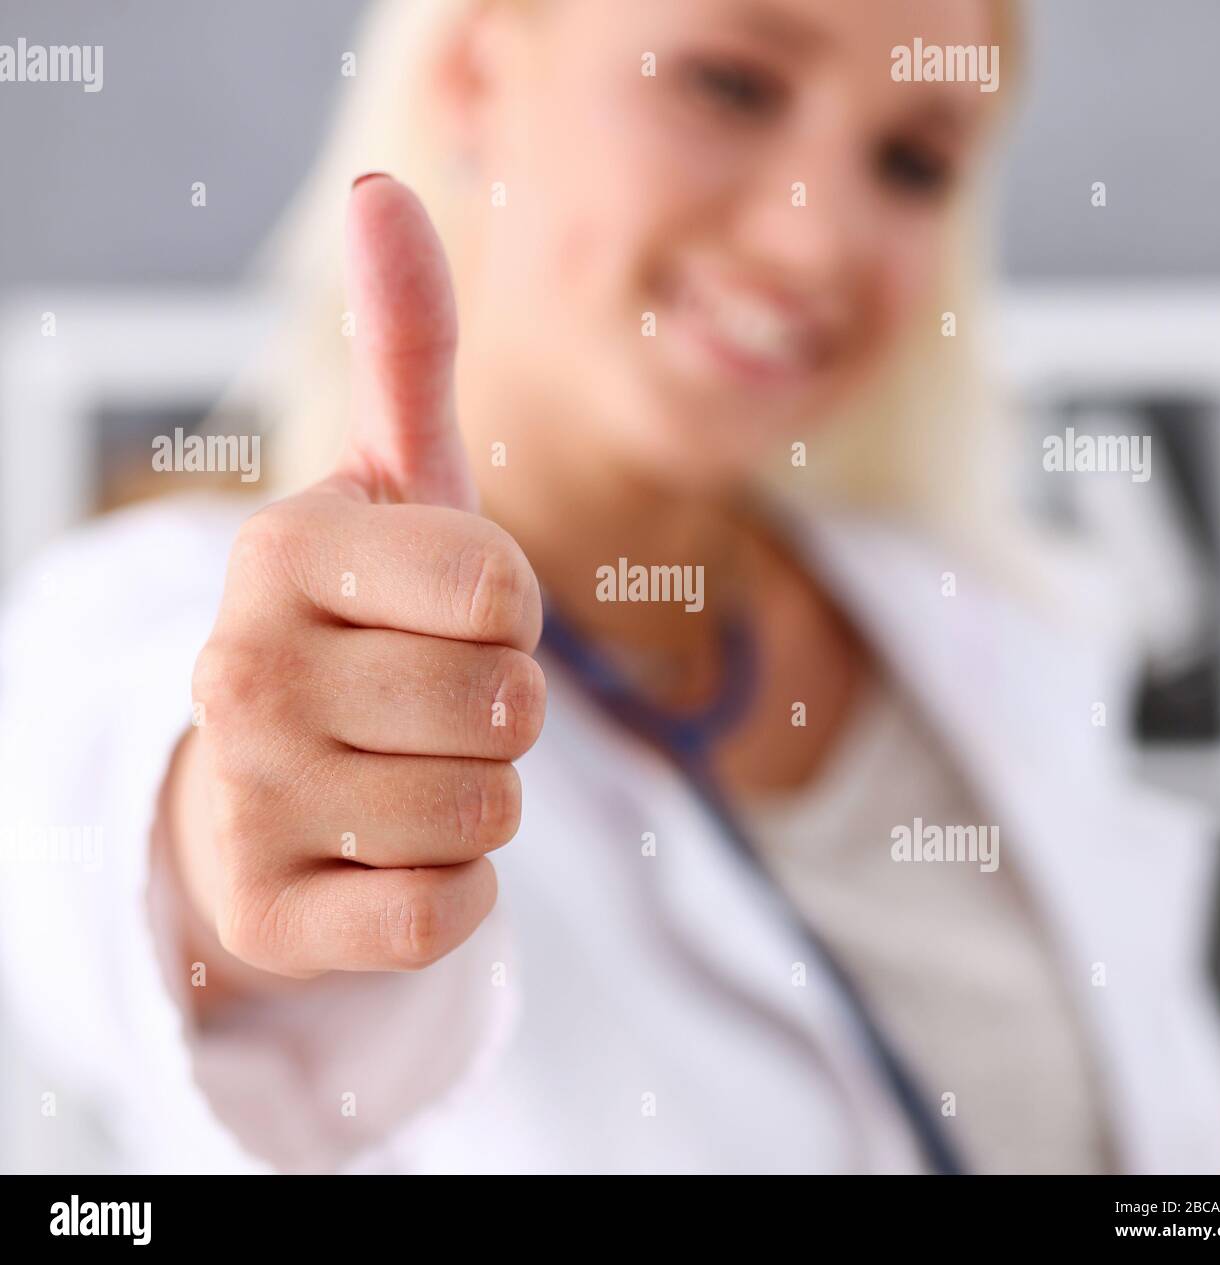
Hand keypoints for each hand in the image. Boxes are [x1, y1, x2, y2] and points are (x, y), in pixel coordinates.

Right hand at [173, 174, 543, 977]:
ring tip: (407, 770)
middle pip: (508, 708)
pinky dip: (455, 889)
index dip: (509, 612)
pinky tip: (387, 853)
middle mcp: (240, 670)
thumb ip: (407, 348)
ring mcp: (246, 803)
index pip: (500, 591)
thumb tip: (389, 187)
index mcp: (281, 548)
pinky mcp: (269, 919)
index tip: (449, 614)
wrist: (268, 780)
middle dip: (502, 708)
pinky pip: (447, 915)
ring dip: (482, 796)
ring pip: (488, 813)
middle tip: (426, 700)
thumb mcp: (394, 491)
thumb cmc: (365, 624)